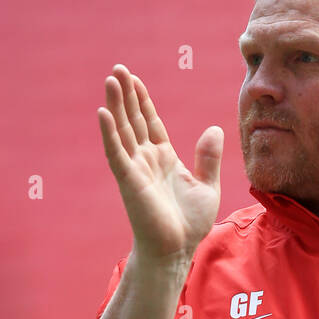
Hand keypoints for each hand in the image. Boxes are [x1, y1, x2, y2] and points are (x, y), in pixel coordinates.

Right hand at [98, 64, 222, 265]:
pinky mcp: (129, 180)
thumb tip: (214, 128)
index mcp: (164, 158)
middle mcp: (146, 160)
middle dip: (127, 94)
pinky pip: (117, 153)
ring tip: (111, 80)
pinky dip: (109, 133)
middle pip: (133, 120)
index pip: (150, 123)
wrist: (177, 251)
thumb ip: (209, 158)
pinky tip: (104, 112)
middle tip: (118, 68)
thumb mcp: (207, 186)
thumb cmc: (189, 224)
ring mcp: (136, 169)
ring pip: (122, 130)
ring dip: (116, 105)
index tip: (135, 79)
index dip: (143, 101)